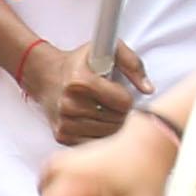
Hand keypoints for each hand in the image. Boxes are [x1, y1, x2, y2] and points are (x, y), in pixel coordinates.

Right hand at [12, 31, 145, 145]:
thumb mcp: (107, 51)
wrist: (46, 76)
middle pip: (118, 121)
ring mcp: (65, 122)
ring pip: (109, 134)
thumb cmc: (80, 64)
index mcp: (80, 81)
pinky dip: (99, 135)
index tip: (117, 91)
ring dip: (111, 125)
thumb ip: (132, 64)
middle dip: (120, 112)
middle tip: (110, 102)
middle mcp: (69, 103)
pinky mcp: (62, 136)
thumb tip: (148, 89)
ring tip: (102, 111)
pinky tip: (94, 122)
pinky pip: (95, 144)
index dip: (126, 97)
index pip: (123, 103)